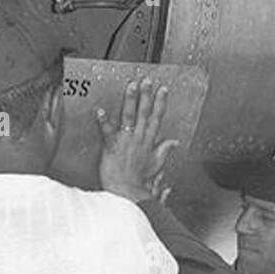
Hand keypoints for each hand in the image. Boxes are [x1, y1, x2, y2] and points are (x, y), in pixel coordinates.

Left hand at [96, 79, 178, 203]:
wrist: (128, 193)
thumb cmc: (140, 182)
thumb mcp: (157, 165)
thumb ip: (165, 150)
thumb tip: (174, 142)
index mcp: (149, 142)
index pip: (156, 118)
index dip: (160, 103)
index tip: (163, 89)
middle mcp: (139, 139)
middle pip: (144, 113)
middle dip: (147, 96)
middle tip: (147, 80)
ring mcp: (126, 142)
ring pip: (130, 117)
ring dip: (131, 101)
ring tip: (131, 86)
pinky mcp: (112, 148)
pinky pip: (108, 132)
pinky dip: (104, 121)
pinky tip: (100, 110)